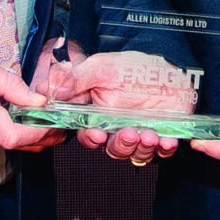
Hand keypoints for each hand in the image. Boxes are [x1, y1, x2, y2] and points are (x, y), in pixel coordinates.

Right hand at [54, 49, 192, 163]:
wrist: (164, 65)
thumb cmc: (130, 67)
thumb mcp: (101, 67)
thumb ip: (76, 79)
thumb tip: (51, 89)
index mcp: (98, 115)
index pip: (87, 135)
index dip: (91, 138)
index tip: (98, 134)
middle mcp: (117, 128)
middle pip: (113, 150)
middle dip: (121, 146)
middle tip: (129, 133)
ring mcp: (139, 133)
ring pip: (136, 155)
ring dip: (143, 149)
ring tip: (150, 135)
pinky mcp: (161, 135)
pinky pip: (162, 152)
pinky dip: (165, 150)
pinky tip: (167, 141)